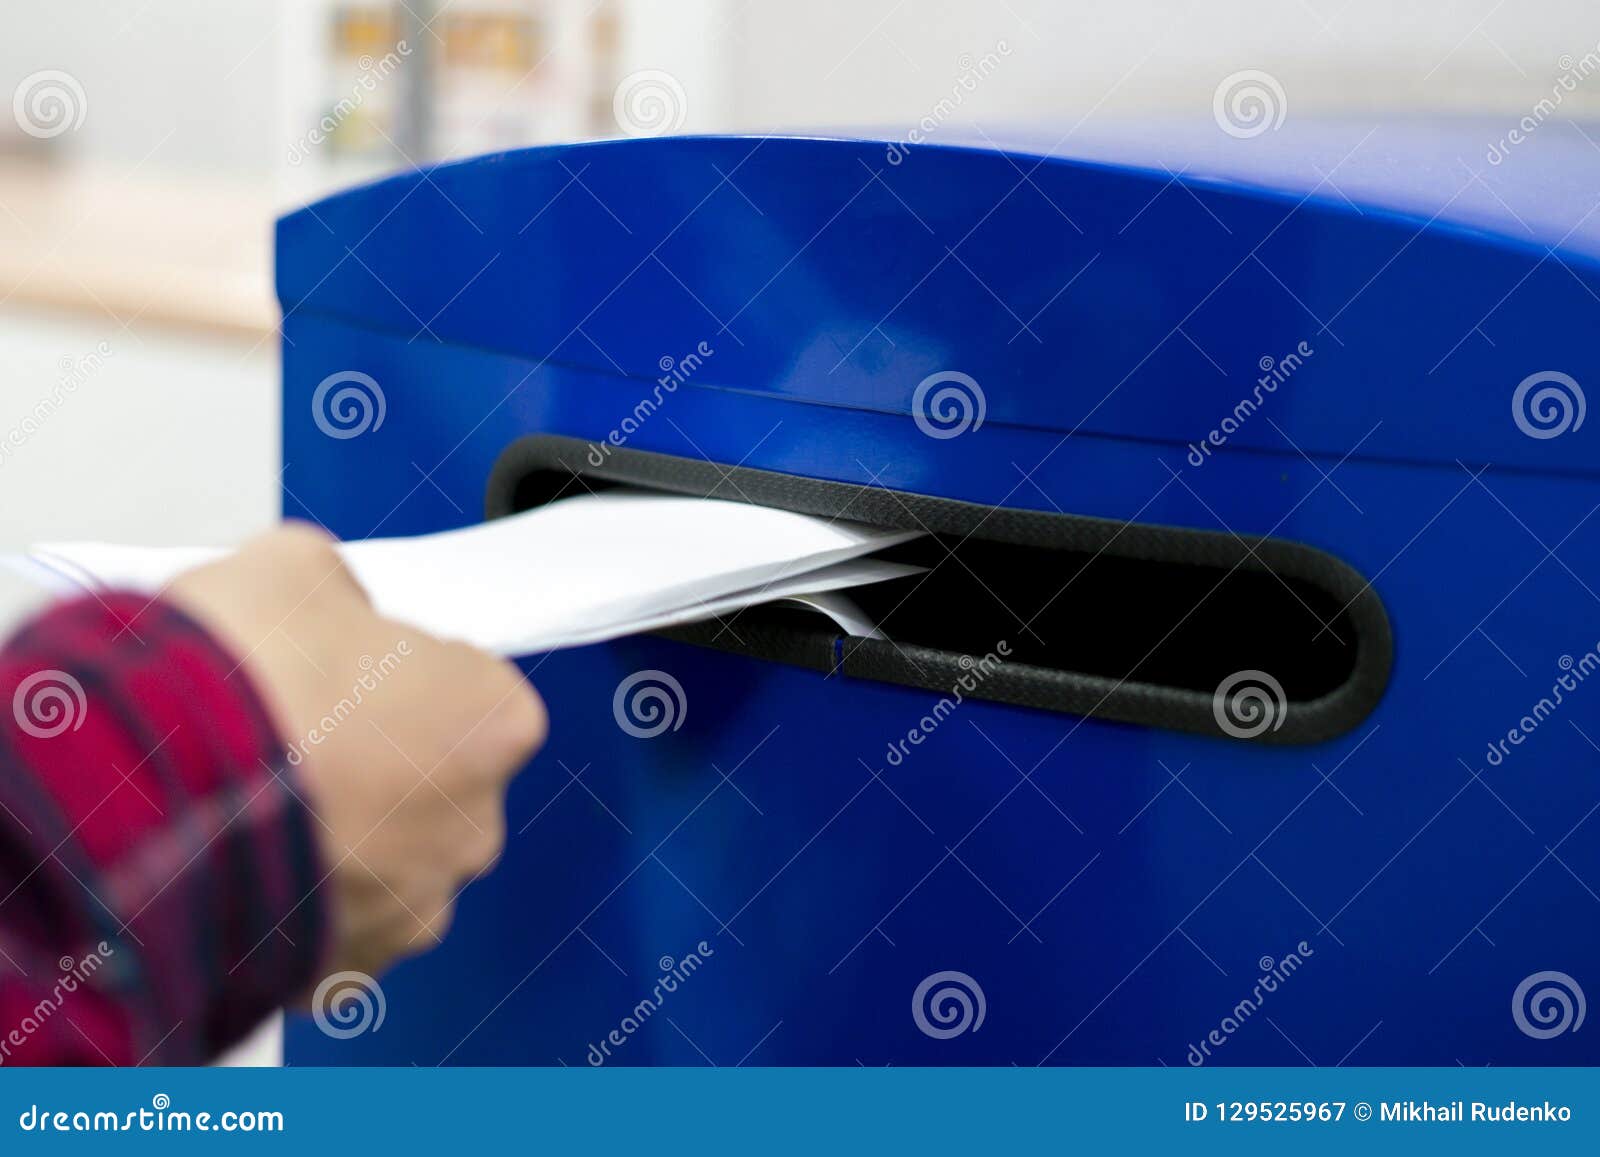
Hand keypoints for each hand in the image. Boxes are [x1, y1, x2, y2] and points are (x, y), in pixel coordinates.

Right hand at [167, 522, 545, 977]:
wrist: (135, 798)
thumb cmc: (232, 687)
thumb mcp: (292, 569)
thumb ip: (338, 592)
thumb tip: (326, 600)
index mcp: (492, 717)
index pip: (470, 690)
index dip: (401, 678)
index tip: (346, 676)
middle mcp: (474, 822)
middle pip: (436, 784)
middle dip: (376, 767)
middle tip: (293, 740)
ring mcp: (412, 906)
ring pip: (387, 865)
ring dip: (336, 842)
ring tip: (250, 805)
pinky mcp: (345, 972)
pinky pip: (332, 932)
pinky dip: (295, 909)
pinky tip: (237, 865)